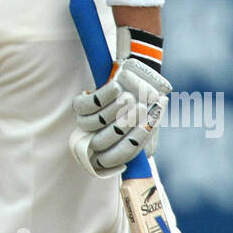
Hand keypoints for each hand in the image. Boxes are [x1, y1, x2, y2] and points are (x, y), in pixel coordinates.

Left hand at [70, 26, 170, 177]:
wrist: (137, 76)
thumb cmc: (146, 101)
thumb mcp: (152, 120)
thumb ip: (148, 136)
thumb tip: (146, 154)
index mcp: (117, 146)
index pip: (117, 156)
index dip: (132, 143)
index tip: (146, 128)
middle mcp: (99, 138)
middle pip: (102, 142)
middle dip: (123, 126)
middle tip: (140, 108)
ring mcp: (88, 122)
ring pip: (93, 124)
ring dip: (112, 110)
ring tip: (129, 96)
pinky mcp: (81, 105)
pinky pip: (86, 105)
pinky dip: (102, 97)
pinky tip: (115, 88)